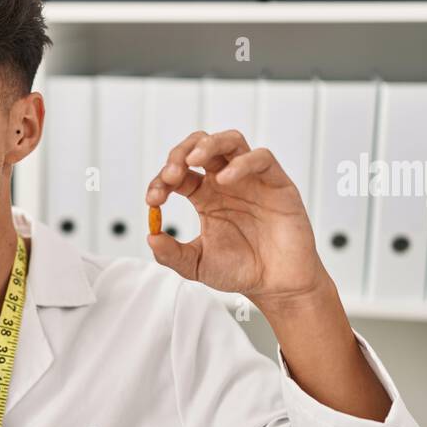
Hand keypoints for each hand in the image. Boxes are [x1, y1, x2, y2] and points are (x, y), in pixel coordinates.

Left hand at [145, 129, 329, 310]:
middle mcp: (226, 182)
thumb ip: (172, 254)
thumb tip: (151, 237)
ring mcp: (251, 180)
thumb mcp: (196, 265)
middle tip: (170, 174)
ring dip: (209, 144)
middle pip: (201, 147)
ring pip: (230, 142)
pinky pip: (261, 159)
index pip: (179, 174)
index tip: (153, 199)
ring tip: (193, 160)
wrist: (276, 284)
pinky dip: (241, 163)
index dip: (162, 181)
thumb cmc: (241, 270)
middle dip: (180, 153)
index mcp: (205, 196)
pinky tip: (224, 180)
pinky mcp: (276, 183)